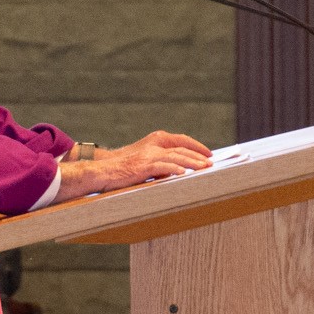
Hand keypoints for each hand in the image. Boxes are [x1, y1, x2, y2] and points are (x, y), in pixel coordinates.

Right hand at [56, 131, 212, 200]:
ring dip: (192, 162)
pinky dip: (174, 169)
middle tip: (211, 163)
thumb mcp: (144, 163)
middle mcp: (153, 145)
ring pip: (175, 156)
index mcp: (154, 141)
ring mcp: (148, 155)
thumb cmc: (123, 170)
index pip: (180, 140)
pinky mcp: (143, 166)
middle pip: (181, 148)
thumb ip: (160, 164)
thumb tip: (177, 171)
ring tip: (204, 168)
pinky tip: (183, 173)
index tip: (208, 153)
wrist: (103, 171)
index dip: (196, 146)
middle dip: (198, 156)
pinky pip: (162, 166)